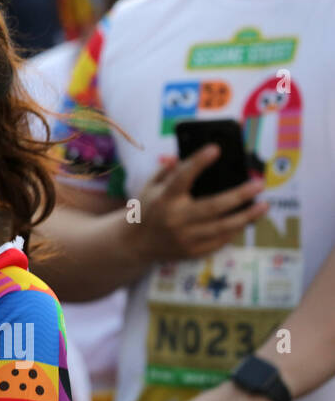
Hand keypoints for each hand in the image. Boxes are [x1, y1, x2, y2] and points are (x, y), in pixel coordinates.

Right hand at [126, 145, 268, 264]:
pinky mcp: (192, 252)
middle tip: (259, 184)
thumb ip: (166, 171)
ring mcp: (185, 237)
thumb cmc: (148, 209)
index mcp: (163, 199)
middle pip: (213, 206)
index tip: (216, 149)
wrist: (136, 244)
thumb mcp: (150, 187)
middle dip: (239, 195)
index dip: (198, 162)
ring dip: (246, 216)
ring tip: (264, 205)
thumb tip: (180, 157)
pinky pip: (219, 241)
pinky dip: (235, 231)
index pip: (182, 177)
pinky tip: (246, 221)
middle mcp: (175, 218)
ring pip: (222, 227)